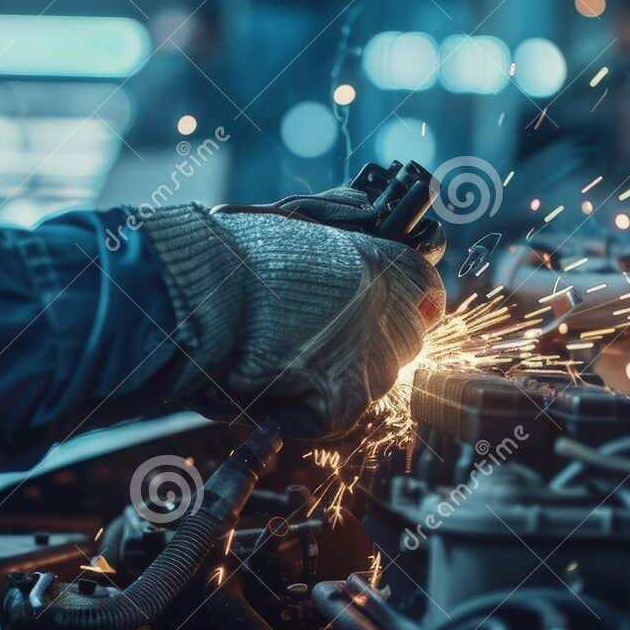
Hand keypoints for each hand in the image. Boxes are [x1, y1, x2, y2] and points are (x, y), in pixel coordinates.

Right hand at [142, 201, 445, 438]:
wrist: (202, 294)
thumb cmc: (240, 253)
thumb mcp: (303, 220)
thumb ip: (349, 223)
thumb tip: (369, 212)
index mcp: (388, 265)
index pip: (427, 291)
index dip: (400, 301)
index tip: (374, 308)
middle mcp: (392, 314)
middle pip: (404, 342)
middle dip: (368, 342)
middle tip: (315, 335)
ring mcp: (372, 364)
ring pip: (370, 383)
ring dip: (336, 378)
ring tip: (286, 354)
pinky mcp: (341, 406)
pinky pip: (331, 416)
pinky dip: (300, 408)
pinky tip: (271, 380)